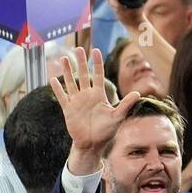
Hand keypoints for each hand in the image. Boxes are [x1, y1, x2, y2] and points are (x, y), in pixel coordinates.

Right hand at [50, 47, 141, 171]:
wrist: (92, 144)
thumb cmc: (106, 131)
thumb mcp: (117, 117)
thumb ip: (126, 104)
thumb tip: (138, 94)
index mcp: (99, 95)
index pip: (98, 75)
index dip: (97, 63)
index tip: (96, 50)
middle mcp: (87, 95)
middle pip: (83, 75)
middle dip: (81, 62)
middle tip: (78, 48)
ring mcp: (77, 101)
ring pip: (71, 82)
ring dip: (67, 71)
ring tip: (64, 58)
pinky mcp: (68, 109)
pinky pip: (62, 96)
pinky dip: (57, 88)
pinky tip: (52, 79)